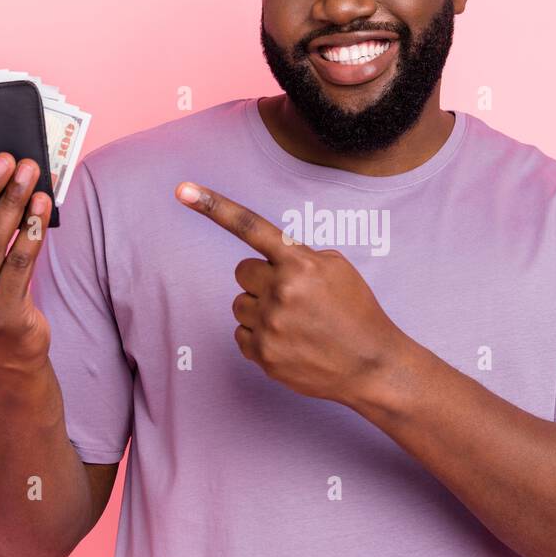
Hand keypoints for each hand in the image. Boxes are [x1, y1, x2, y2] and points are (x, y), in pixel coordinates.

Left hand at [175, 180, 406, 405]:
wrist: (372, 366)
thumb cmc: (356, 312)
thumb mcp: (337, 269)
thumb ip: (299, 256)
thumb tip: (268, 260)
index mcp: (300, 263)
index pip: (250, 227)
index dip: (214, 206)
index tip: (183, 190)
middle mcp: (281, 291)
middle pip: (242, 273)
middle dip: (261, 281)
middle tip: (294, 297)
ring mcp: (269, 325)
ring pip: (240, 305)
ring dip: (260, 309)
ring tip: (296, 323)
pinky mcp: (263, 355)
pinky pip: (241, 335)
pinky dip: (260, 338)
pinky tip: (290, 343)